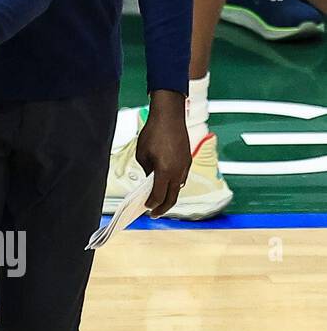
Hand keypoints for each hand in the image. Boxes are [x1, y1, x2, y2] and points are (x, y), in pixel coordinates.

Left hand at [135, 91, 190, 216]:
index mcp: (165, 171)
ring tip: (159, 202)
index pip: (159, 195)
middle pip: (172, 197)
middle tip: (154, 214)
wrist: (169, 116)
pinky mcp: (188, 161)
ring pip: (178, 188)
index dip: (152, 204)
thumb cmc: (153, 133)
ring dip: (169, 197)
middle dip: (162, 208)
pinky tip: (166, 186)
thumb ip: (147, 171)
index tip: (145, 208)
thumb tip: (150, 181)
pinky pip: (181, 178)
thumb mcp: (142, 154)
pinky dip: (173, 185)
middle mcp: (178, 172)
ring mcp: (185, 166)